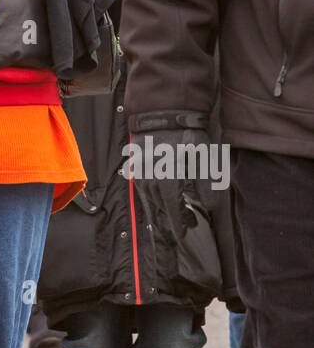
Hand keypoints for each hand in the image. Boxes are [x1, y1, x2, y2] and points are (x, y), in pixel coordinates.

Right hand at [126, 120, 208, 243]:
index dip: (179, 225)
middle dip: (176, 216)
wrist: (162, 112)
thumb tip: (210, 207)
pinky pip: (144, 187)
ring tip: (179, 208)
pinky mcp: (137, 165)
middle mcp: (150, 180)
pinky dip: (155, 193)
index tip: (184, 236)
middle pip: (162, 206)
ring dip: (165, 205)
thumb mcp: (202, 158)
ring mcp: (141, 172)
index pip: (172, 211)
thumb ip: (206, 185)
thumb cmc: (185, 134)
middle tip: (191, 221)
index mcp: (167, 181)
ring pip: (152, 198)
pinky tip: (164, 192)